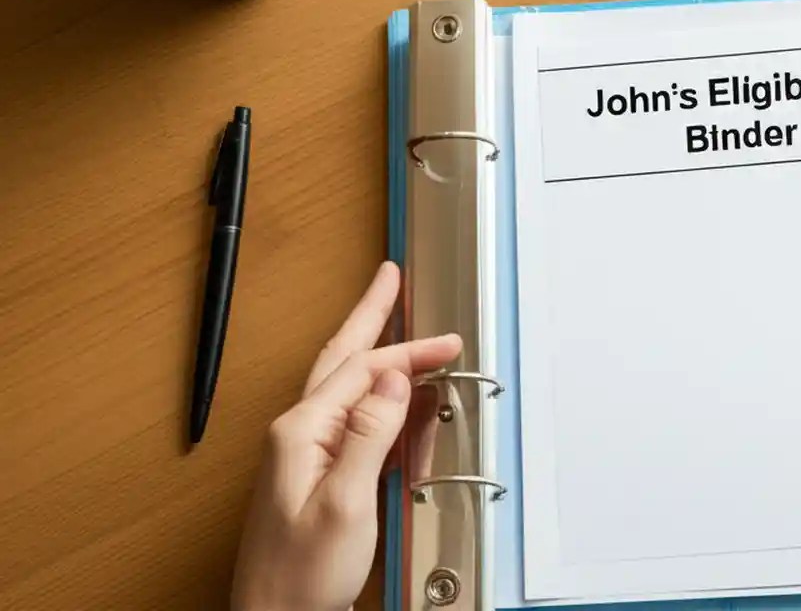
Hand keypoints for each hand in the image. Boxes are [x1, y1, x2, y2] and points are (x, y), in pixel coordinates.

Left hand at [231, 262, 461, 610]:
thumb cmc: (301, 576)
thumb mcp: (347, 501)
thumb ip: (369, 434)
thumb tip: (391, 378)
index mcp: (301, 432)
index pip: (362, 370)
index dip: (408, 350)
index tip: (447, 343)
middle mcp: (299, 434)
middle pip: (343, 359)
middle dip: (371, 317)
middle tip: (389, 279)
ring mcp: (305, 452)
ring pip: (351, 389)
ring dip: (385, 366)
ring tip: (410, 340)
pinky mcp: (317, 473)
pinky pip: (356, 424)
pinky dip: (386, 411)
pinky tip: (402, 411)